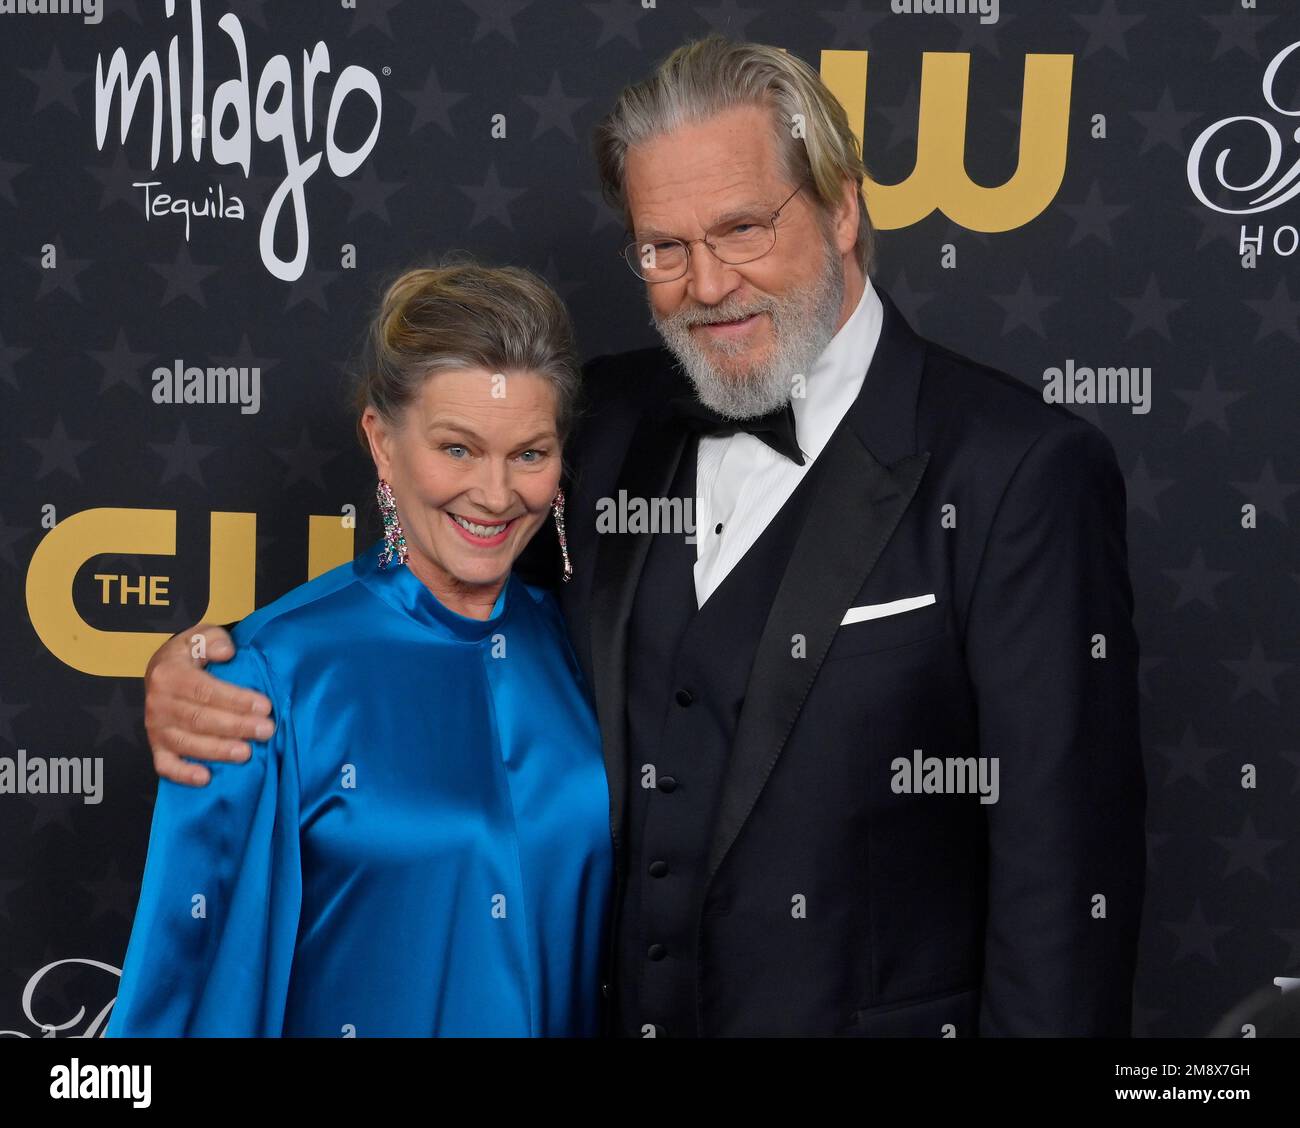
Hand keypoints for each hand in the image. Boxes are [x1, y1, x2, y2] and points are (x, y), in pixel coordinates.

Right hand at [143, 623, 274, 785]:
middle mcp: (158, 703)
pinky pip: (165, 765)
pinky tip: (206, 778)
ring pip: (187, 743)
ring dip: (218, 750)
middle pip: (199, 719)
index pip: (205, 690)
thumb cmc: (190, 655)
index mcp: (169, 674)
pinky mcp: (156, 746)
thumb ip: (213, 640)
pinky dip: (183, 774)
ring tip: (247, 753)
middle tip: (266, 730)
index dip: (236, 699)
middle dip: (236, 726)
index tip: (265, 706)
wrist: (161, 670)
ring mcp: (156, 728)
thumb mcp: (200, 636)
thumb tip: (226, 652)